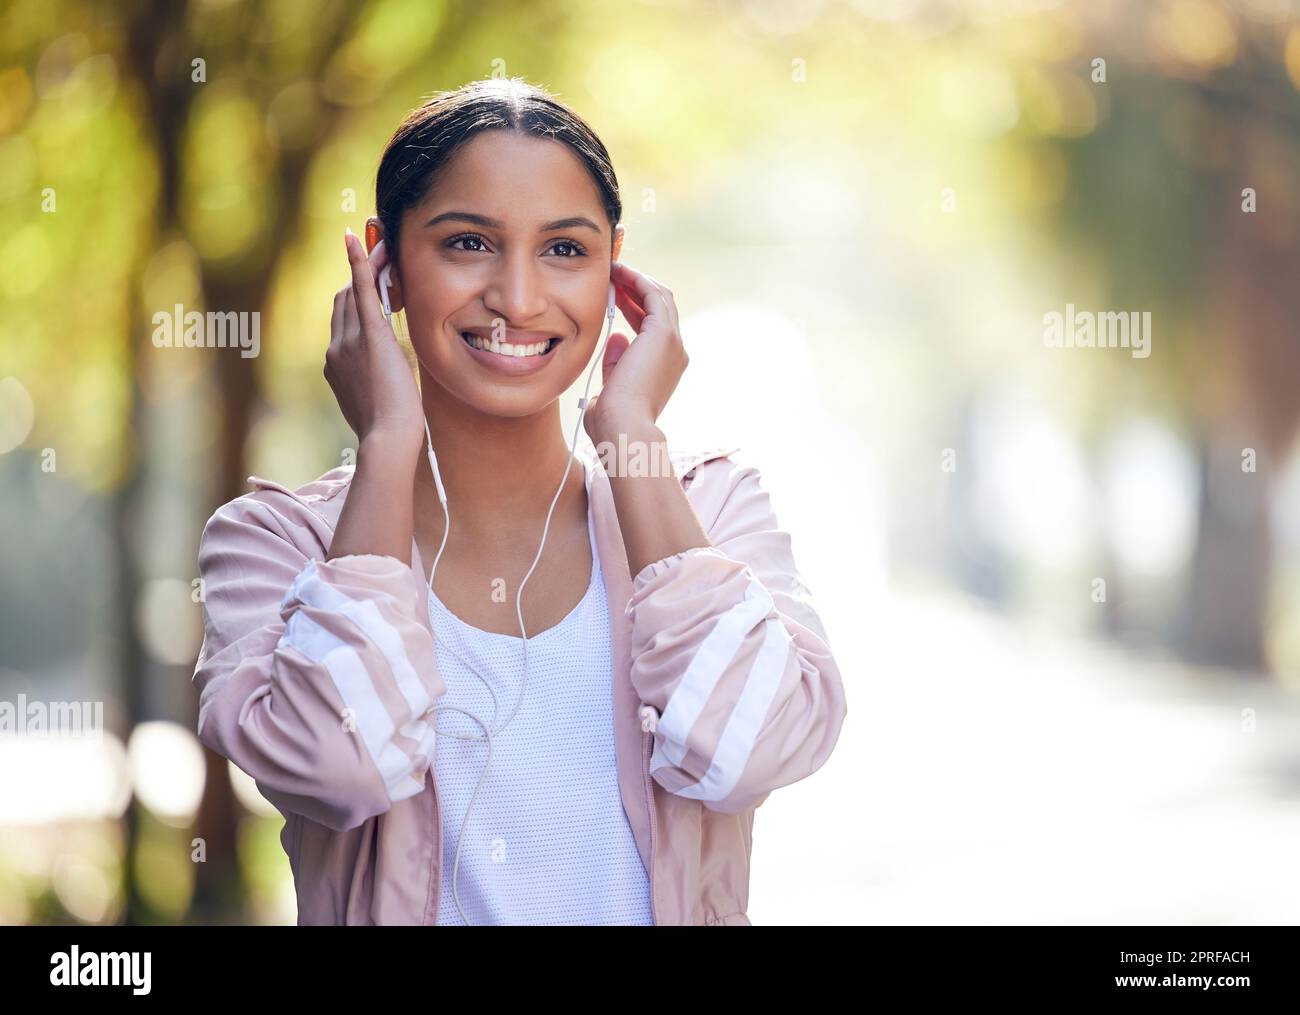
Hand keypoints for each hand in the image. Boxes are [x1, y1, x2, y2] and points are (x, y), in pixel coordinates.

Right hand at [327, 231, 423, 456]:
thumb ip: (371, 381)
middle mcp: (335, 348)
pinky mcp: (369, 337)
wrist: (387, 437)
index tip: (365, 287)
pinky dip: (359, 263)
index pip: (341, 322)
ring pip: (352, 294)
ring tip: (384, 246)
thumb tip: (381, 376)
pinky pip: (360, 290)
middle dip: (359, 280)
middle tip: (382, 256)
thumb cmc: (388, 428)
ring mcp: (348, 342)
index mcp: (334, 364)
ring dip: (367, 268)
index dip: (354, 302)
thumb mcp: (373, 401)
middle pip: (343, 302)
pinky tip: (355, 239)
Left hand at [582, 260, 688, 443]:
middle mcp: (676, 352)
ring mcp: (673, 342)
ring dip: (637, 280)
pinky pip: (653, 295)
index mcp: (665, 367)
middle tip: (614, 275)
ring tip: (615, 268)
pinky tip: (619, 272)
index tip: (613, 295)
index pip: (652, 327)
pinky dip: (638, 280)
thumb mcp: (612, 386)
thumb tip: (617, 337)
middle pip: (660, 307)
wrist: (623, 427)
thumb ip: (615, 362)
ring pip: (660, 297)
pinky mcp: (663, 334)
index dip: (633, 307)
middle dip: (637, 288)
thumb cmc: (612, 419)